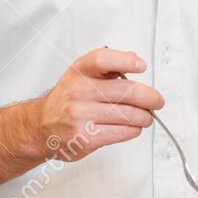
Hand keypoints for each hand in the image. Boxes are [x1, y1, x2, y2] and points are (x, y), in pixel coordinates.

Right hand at [31, 47, 164, 161]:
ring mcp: (81, 115)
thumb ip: (108, 66)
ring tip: (145, 116)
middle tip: (157, 101)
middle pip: (125, 91)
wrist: (41, 126)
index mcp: (79, 72)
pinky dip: (134, 130)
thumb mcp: (81, 75)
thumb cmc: (67, 99)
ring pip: (129, 114)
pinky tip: (132, 127)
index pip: (102, 60)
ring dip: (144, 117)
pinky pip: (123, 132)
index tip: (141, 65)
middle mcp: (79, 91)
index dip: (125, 60)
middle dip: (149, 97)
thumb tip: (135, 60)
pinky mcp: (86, 137)